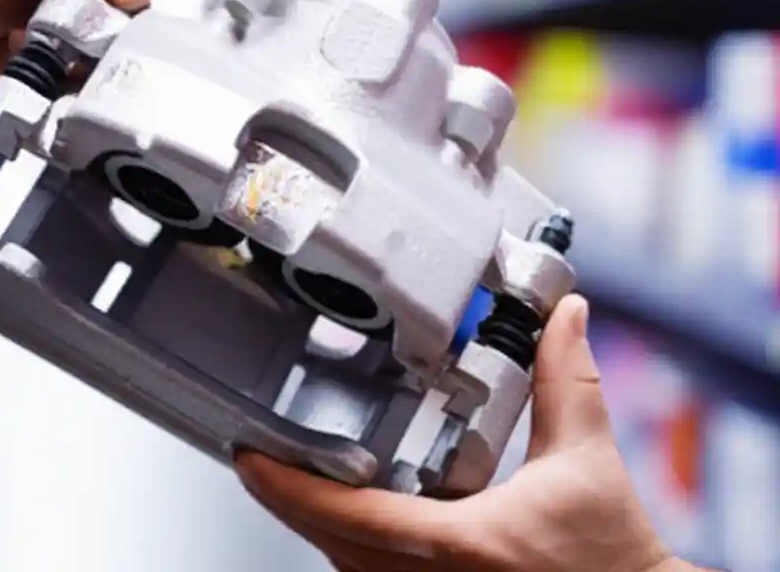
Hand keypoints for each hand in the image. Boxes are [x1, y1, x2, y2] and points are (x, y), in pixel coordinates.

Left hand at [0, 0, 220, 88]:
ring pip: (129, 58)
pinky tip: (80, 102)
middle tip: (166, 73)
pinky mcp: (58, 66)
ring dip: (123, 76)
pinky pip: (92, 87)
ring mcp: (79, 25)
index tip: (225, 32)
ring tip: (115, 89)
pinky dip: (89, 97)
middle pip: (160, 17)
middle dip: (164, 45)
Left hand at [234, 295, 703, 571]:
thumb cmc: (613, 555)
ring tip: (291, 475)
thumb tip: (566, 316)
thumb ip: (565, 381)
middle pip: (329, 541)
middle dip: (288, 498)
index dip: (289, 488)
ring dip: (316, 522)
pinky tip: (343, 514)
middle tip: (257, 455)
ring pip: (345, 564)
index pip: (348, 516)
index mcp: (458, 541)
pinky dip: (350, 544)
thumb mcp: (587, 460)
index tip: (251, 457)